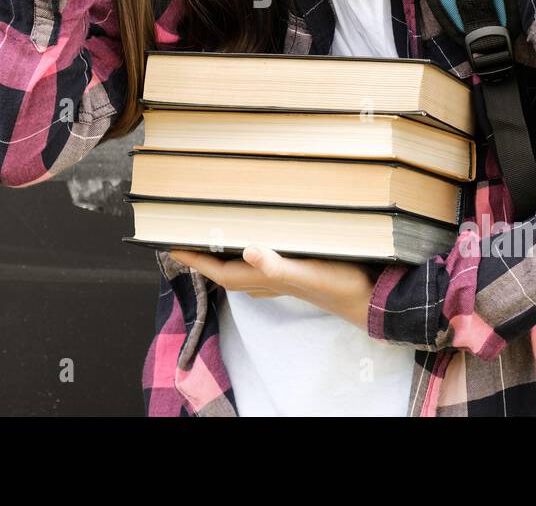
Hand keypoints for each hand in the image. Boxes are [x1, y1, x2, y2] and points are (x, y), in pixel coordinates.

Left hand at [169, 246, 381, 332]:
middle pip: (223, 269)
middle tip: (184, 235)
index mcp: (262, 278)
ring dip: (223, 255)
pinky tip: (253, 246)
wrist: (366, 299)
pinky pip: (258, 266)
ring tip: (211, 238)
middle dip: (202, 255)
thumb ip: (276, 264)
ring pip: (240, 269)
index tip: (170, 244)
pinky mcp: (292, 275)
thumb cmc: (336, 283)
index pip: (217, 269)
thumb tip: (249, 250)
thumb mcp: (307, 270)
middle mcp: (265, 281)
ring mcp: (278, 281)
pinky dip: (246, 254)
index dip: (193, 257)